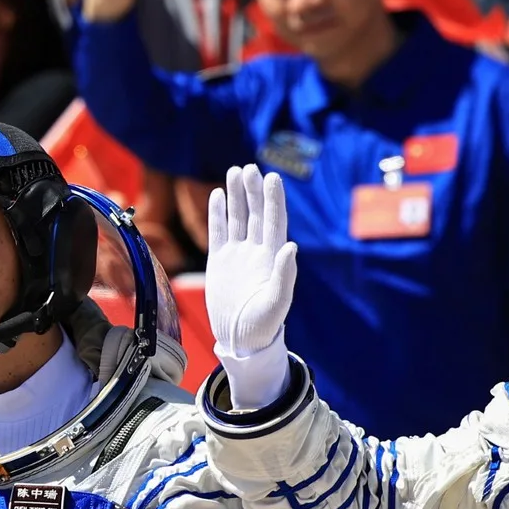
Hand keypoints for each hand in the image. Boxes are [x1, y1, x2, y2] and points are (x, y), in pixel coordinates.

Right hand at [206, 165, 297, 410]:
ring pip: (238, 218)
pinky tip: (218, 195)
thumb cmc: (263, 325)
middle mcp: (256, 251)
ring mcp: (237, 254)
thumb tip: (290, 247)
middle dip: (253, 191)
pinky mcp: (220, 261)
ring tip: (235, 172)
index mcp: (272, 258)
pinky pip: (219, 232)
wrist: (240, 340)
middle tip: (249, 168)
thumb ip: (284, 276)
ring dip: (237, 196)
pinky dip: (218, 213)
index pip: (274, 221)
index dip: (273, 199)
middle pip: (256, 213)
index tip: (272, 177)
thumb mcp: (276, 303)